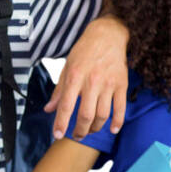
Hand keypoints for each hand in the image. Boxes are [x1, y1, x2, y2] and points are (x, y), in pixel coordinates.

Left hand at [45, 15, 128, 139]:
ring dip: (95, 128)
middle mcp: (92, 81)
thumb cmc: (84, 51)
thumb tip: (48, 109)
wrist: (107, 35)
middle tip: (76, 136)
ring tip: (90, 131)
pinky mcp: (122, 84)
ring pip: (103, 114)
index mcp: (75, 77)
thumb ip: (59, 91)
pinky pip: (121, 107)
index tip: (57, 135)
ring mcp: (109, 84)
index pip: (66, 105)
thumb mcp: (67, 67)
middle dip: (80, 130)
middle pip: (86, 115)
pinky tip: (112, 129)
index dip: (61, 123)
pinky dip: (117, 121)